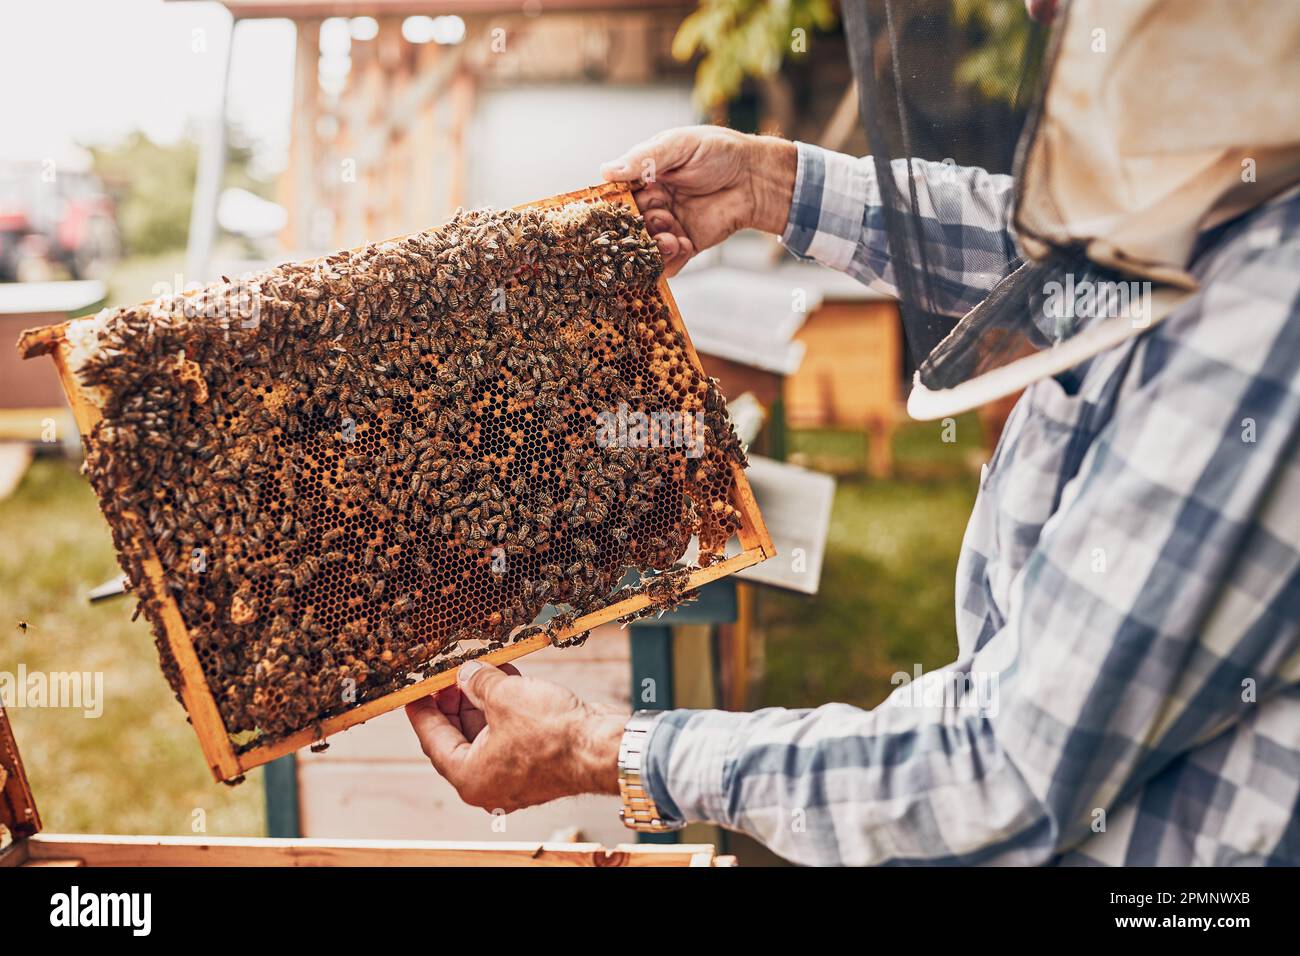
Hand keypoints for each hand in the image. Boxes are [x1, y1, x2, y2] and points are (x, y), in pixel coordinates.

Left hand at [406, 660, 626, 812]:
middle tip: (452, 672)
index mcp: (470, 777)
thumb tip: (466, 673)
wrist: (603, 747)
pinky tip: (508, 677)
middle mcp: (489, 782)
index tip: (415, 690)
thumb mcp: (503, 696)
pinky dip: (507, 707)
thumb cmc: (554, 733)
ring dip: (485, 698)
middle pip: (460, 736)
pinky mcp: (539, 762)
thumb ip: (476, 681)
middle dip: (457, 699)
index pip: (433, 739)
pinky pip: (512, 732)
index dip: (423, 709)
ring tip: (482, 667)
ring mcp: (515, 774)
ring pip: (489, 731)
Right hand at [601, 126, 797, 275]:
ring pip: (646, 247)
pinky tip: (684, 244)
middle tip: (657, 217)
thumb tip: (606, 170)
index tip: (616, 210)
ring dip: (654, 245)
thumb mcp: (678, 145)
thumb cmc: (717, 150)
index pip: (617, 196)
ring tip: (671, 236)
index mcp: (643, 178)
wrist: (755, 176)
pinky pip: (670, 262)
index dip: (613, 206)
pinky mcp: (687, 244)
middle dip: (637, 227)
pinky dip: (671, 259)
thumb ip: (644, 159)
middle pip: (629, 226)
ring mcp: (669, 226)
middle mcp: (651, 203)